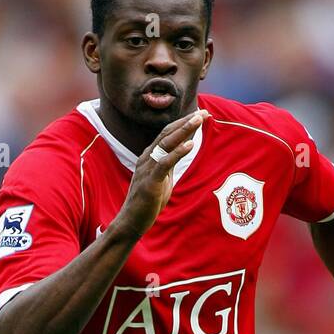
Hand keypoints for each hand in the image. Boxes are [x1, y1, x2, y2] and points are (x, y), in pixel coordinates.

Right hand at [115, 109, 208, 237]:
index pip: (168, 134)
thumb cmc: (147, 202)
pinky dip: (177, 153)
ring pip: (166, 144)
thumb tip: (181, 151)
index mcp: (150, 156)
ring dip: (184, 131)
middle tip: (203, 112)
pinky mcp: (150, 182)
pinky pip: (165, 164)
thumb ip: (169, 163)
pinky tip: (190, 145)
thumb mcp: (162, 178)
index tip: (200, 115)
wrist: (131, 222)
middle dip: (186, 122)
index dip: (184, 123)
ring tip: (198, 120)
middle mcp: (147, 158)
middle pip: (168, 134)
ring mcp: (147, 169)